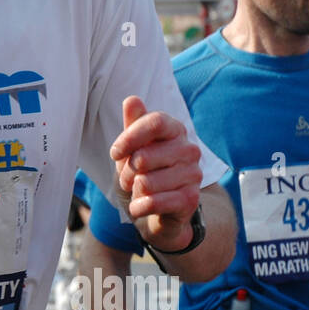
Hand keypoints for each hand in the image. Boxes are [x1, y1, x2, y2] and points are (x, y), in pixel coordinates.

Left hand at [110, 96, 201, 251]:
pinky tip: (140, 207)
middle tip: (128, 178)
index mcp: (175, 130)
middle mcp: (189, 150)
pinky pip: (153, 202)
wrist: (162, 209)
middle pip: (143, 157)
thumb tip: (131, 100)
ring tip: (139, 191)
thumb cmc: (146, 171)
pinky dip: (138, 207)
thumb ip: (133, 124)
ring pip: (145, 182)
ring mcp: (193, 174)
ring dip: (133, 191)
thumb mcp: (134, 147)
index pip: (155, 122)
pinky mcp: (190, 199)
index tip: (115, 153)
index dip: (130, 137)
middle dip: (125, 172)